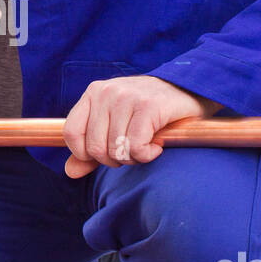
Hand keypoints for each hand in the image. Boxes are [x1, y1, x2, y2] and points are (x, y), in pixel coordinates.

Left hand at [63, 75, 220, 177]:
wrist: (191, 89)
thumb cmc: (151, 110)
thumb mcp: (116, 124)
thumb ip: (90, 148)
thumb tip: (70, 172)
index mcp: (94, 92)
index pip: (71, 133)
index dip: (86, 154)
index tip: (108, 153)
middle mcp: (106, 92)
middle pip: (94, 148)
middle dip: (114, 159)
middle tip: (133, 149)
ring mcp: (127, 97)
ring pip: (116, 150)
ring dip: (134, 158)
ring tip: (147, 145)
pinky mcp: (148, 106)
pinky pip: (136, 147)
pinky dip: (147, 155)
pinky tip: (157, 146)